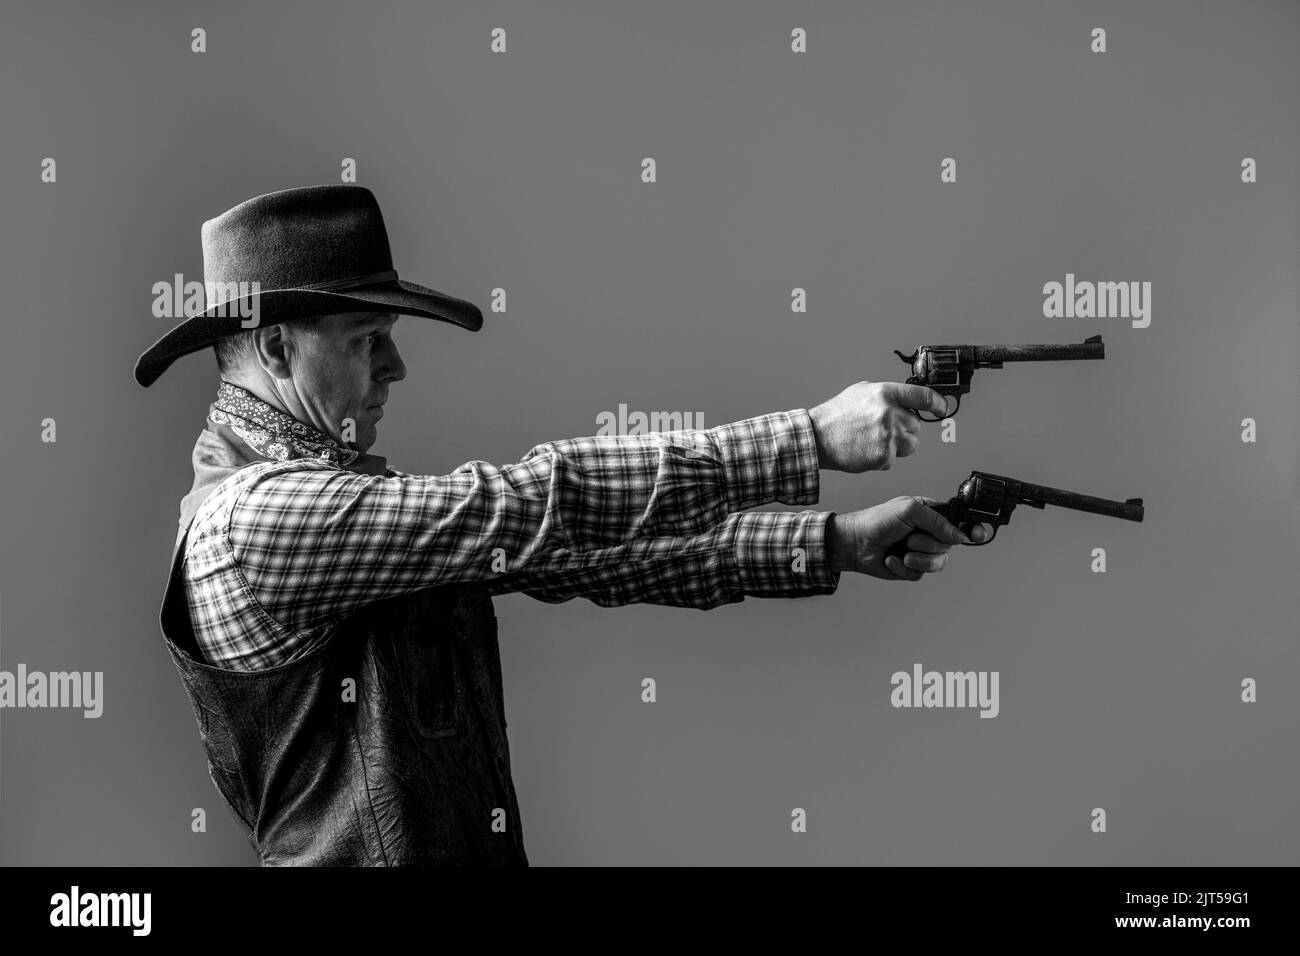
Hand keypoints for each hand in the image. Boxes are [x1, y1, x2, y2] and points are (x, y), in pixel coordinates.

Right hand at [808, 382, 947, 472]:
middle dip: (905, 429)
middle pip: (917, 425)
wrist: (817, 438)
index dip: (937, 403)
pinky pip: (895, 459)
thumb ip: (887, 395)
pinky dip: (883, 458)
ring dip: (899, 445)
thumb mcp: (861, 392)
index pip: (923, 396)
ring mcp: (888, 435)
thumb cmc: (836, 416)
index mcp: (885, 393)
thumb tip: (906, 399)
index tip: (942, 408)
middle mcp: (890, 413)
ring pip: (912, 445)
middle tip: (882, 430)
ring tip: (874, 441)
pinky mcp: (884, 456)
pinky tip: (866, 451)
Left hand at [825, 497, 992, 580]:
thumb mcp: (909, 510)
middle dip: (929, 545)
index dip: (971, 529)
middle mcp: (928, 533)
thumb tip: (959, 535)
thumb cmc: (878, 521)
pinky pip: (919, 575)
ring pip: (938, 563)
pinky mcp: (910, 568)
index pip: (958, 522)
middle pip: (948, 546)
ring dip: (919, 559)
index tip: (978, 534)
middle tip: (909, 539)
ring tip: (902, 552)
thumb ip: (937, 520)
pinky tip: (891, 559)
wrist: (855, 543)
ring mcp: (920, 552)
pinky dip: (903, 568)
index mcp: (931, 515)